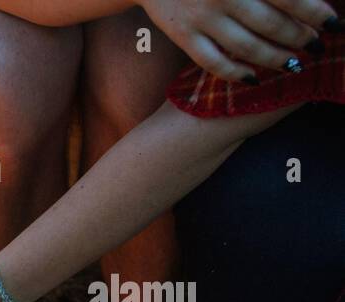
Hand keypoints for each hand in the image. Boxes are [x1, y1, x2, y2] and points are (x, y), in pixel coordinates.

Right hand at [139, 0, 335, 79]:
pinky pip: (212, 62)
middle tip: (315, 46)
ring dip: (274, 58)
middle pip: (271, 24)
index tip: (333, 24)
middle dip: (299, 38)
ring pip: (246, 47)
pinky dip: (235, 73)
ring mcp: (202, 17)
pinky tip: (254, 77)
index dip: (315, 12)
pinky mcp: (183, 35)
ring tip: (293, 64)